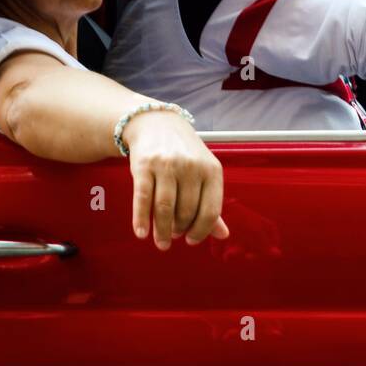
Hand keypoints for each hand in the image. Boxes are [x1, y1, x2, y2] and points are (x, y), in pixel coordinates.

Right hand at [124, 111, 228, 249]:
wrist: (157, 124)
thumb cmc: (185, 154)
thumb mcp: (205, 173)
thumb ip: (211, 204)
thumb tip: (223, 235)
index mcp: (212, 170)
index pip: (211, 211)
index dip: (202, 231)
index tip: (192, 240)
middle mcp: (191, 167)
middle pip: (186, 212)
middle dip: (180, 230)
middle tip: (173, 236)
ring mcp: (167, 165)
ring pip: (165, 208)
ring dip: (162, 231)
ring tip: (161, 241)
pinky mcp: (144, 165)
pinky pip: (143, 198)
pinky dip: (141, 219)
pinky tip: (142, 233)